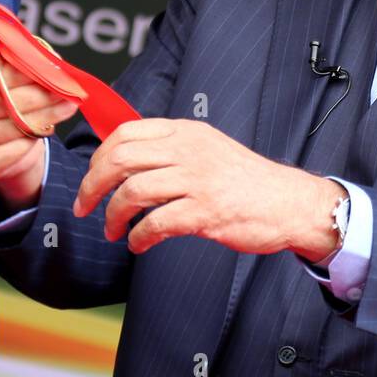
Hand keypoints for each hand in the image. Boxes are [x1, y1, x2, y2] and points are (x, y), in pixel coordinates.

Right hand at [0, 47, 77, 213]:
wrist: (19, 137)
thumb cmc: (19, 96)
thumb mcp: (23, 72)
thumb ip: (27, 61)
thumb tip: (47, 60)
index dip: (13, 73)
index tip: (45, 71)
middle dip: (30, 98)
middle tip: (62, 93)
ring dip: (34, 120)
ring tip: (66, 108)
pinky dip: (22, 146)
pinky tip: (43, 133)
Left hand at [74, 118, 344, 259]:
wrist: (290, 202)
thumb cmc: (246, 182)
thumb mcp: (208, 149)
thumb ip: (172, 150)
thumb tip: (125, 163)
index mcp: (186, 132)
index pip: (126, 133)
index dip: (99, 157)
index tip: (91, 179)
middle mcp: (190, 150)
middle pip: (121, 159)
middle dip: (93, 186)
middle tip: (86, 207)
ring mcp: (198, 179)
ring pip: (133, 191)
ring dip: (113, 216)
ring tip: (114, 231)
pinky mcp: (206, 211)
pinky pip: (156, 223)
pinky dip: (139, 237)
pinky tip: (138, 244)